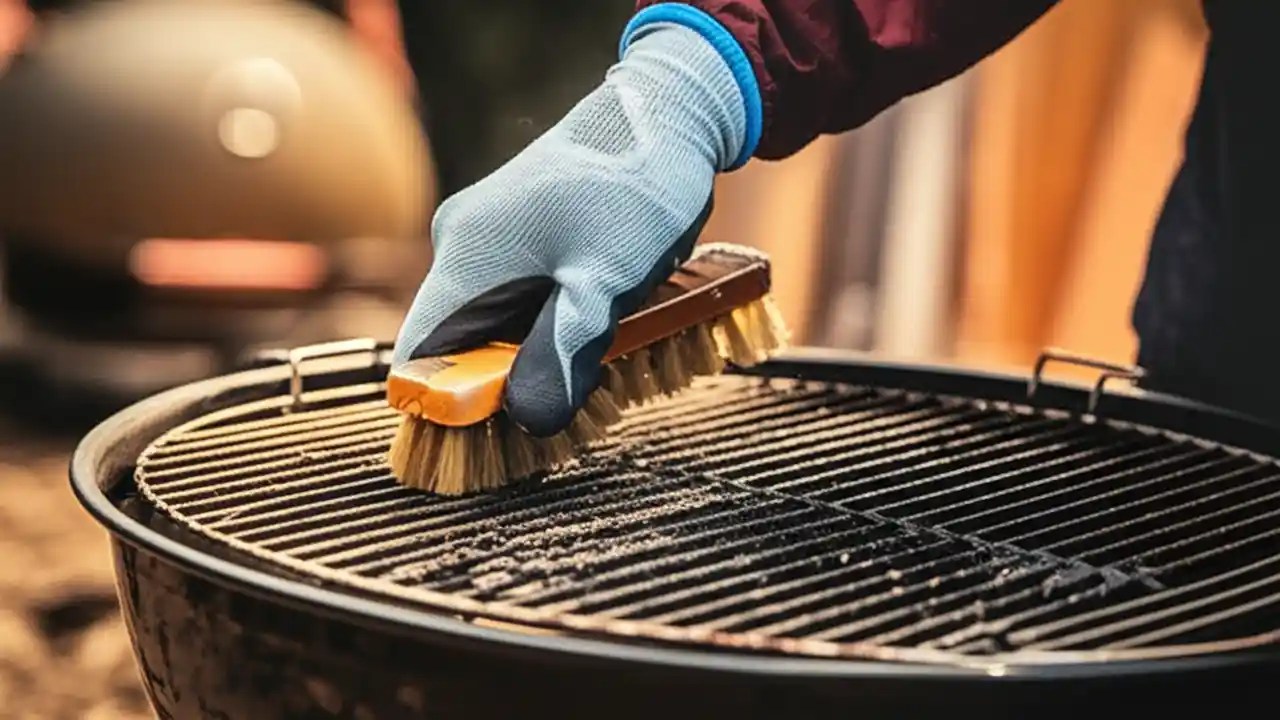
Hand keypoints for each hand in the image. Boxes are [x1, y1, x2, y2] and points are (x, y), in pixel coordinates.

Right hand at [392, 19, 750, 436]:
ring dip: (530, 366)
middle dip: (500, 396)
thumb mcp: (604, 281)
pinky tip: (593, 343)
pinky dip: (545, 337)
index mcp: (467, 258)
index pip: (420, 360)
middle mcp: (465, 249)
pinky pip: (516, 306)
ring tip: (589, 379)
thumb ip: (562, 353)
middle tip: (560, 417)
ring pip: (490, 331)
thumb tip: (530, 419)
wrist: (667, 114)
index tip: (493, 445)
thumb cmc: (635, 187)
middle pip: (456, 351)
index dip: (446, 413)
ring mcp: (492, 242)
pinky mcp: (521, 240)